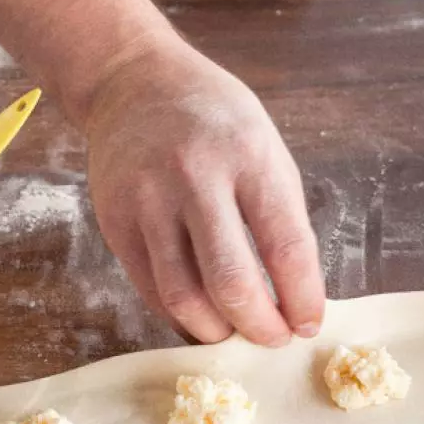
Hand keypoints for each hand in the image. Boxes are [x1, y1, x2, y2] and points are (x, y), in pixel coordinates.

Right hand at [84, 40, 323, 345]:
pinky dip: (180, 314)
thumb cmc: (216, 122)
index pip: (286, 246)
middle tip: (272, 340)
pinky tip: (200, 313)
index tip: (308, 324)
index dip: (302, 298)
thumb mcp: (264, 150)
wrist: (134, 83)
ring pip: (183, 296)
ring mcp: (148, 201)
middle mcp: (195, 177)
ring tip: (234, 332)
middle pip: (230, 281)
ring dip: (215, 330)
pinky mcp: (115, 222)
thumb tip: (293, 297)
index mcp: (249, 157)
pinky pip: (151, 289)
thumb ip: (280, 219)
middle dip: (258, 326)